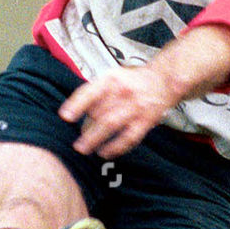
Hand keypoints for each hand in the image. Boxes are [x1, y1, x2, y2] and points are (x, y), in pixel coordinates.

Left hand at [58, 64, 177, 158]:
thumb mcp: (113, 76)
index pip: (90, 91)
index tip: (65, 116)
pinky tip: (106, 152)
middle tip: (77, 140)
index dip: (76, 105)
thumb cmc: (134, 81)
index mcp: (111, 79)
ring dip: (95, 139)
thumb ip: (96, 91)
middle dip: (85, 128)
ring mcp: (135, 107)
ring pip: (110, 125)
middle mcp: (122, 92)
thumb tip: (75, 110)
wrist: (164, 80)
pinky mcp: (145, 121)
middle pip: (98, 112)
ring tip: (84, 148)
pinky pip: (128, 137)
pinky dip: (115, 147)